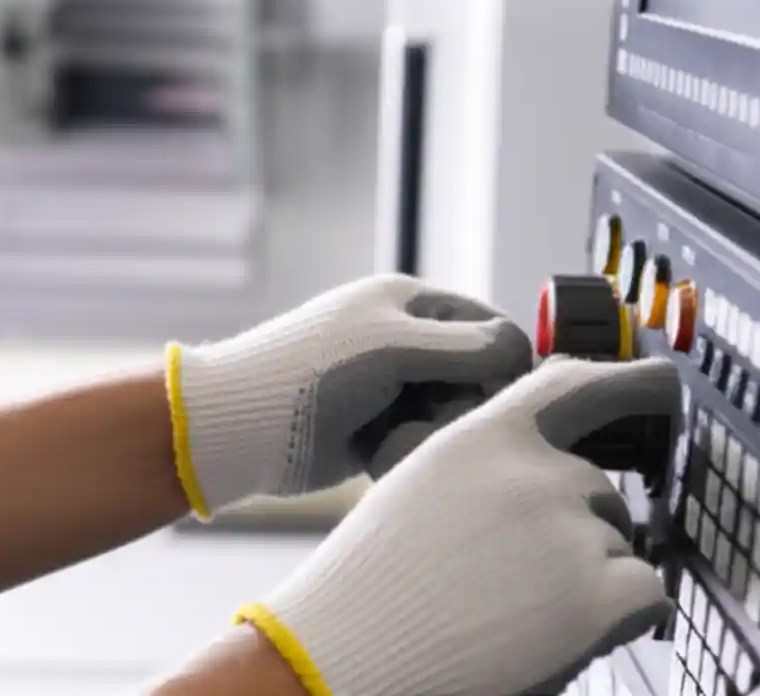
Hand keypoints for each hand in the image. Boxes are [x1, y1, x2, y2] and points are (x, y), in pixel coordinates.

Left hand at [165, 274, 530, 519]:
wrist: (236, 428)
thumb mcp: (394, 348)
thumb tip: (523, 350)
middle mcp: (405, 342)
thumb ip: (466, 347)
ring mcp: (389, 388)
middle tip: (428, 420)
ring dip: (431, 434)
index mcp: (410, 304)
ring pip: (452, 418)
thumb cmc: (309, 374)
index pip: (491, 327)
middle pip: (477, 379)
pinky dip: (406, 453)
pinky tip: (376, 456)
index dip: (502, 363)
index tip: (491, 396)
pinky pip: (422, 445)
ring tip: (393, 440)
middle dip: (459, 405)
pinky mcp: (376, 432)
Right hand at [234, 357, 680, 695]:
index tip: (664, 383)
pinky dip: (619, 622)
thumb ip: (484, 475)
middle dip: (577, 538)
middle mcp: (533, 472)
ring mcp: (572, 530)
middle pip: (600, 495)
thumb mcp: (417, 496)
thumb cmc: (367, 596)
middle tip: (514, 588)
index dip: (630, 382)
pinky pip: (647, 596)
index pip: (572, 386)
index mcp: (480, 440)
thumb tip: (544, 486)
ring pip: (621, 551)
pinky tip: (555, 639)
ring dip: (586, 587)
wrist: (343, 665)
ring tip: (511, 620)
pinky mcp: (602, 594)